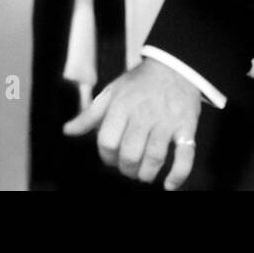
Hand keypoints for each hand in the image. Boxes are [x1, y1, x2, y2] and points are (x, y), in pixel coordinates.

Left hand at [63, 58, 201, 189]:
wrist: (174, 67)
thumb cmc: (138, 83)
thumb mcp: (111, 93)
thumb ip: (89, 115)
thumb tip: (67, 131)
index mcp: (121, 106)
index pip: (107, 141)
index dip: (106, 156)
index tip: (111, 158)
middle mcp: (143, 114)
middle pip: (130, 153)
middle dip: (126, 169)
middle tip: (128, 168)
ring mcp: (166, 121)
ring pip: (155, 158)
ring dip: (146, 174)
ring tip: (144, 174)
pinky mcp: (186, 127)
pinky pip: (185, 156)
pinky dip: (178, 175)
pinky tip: (169, 185)